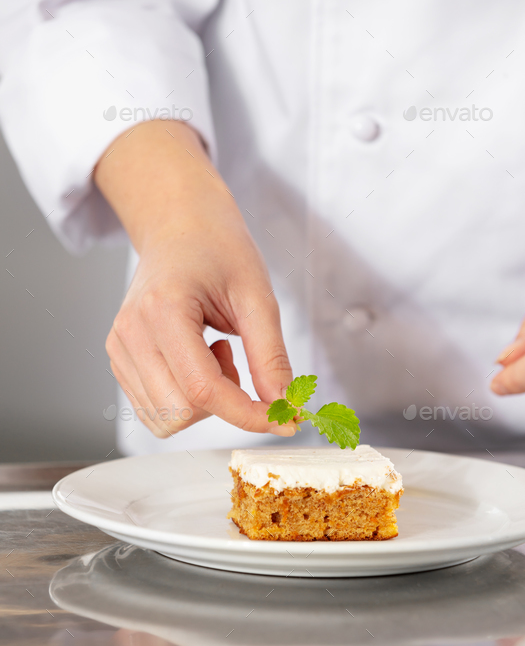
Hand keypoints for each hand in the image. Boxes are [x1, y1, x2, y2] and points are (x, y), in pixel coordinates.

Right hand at [94, 120, 295, 438]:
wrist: (178, 225)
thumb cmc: (217, 248)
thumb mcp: (256, 295)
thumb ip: (270, 356)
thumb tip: (284, 407)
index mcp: (162, 310)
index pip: (203, 390)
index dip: (249, 414)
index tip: (285, 420)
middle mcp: (130, 334)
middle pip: (182, 411)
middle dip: (223, 402)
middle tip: (235, 357)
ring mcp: (119, 349)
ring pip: (167, 419)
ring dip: (204, 401)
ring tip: (213, 353)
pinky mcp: (119, 361)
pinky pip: (157, 410)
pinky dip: (186, 399)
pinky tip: (196, 359)